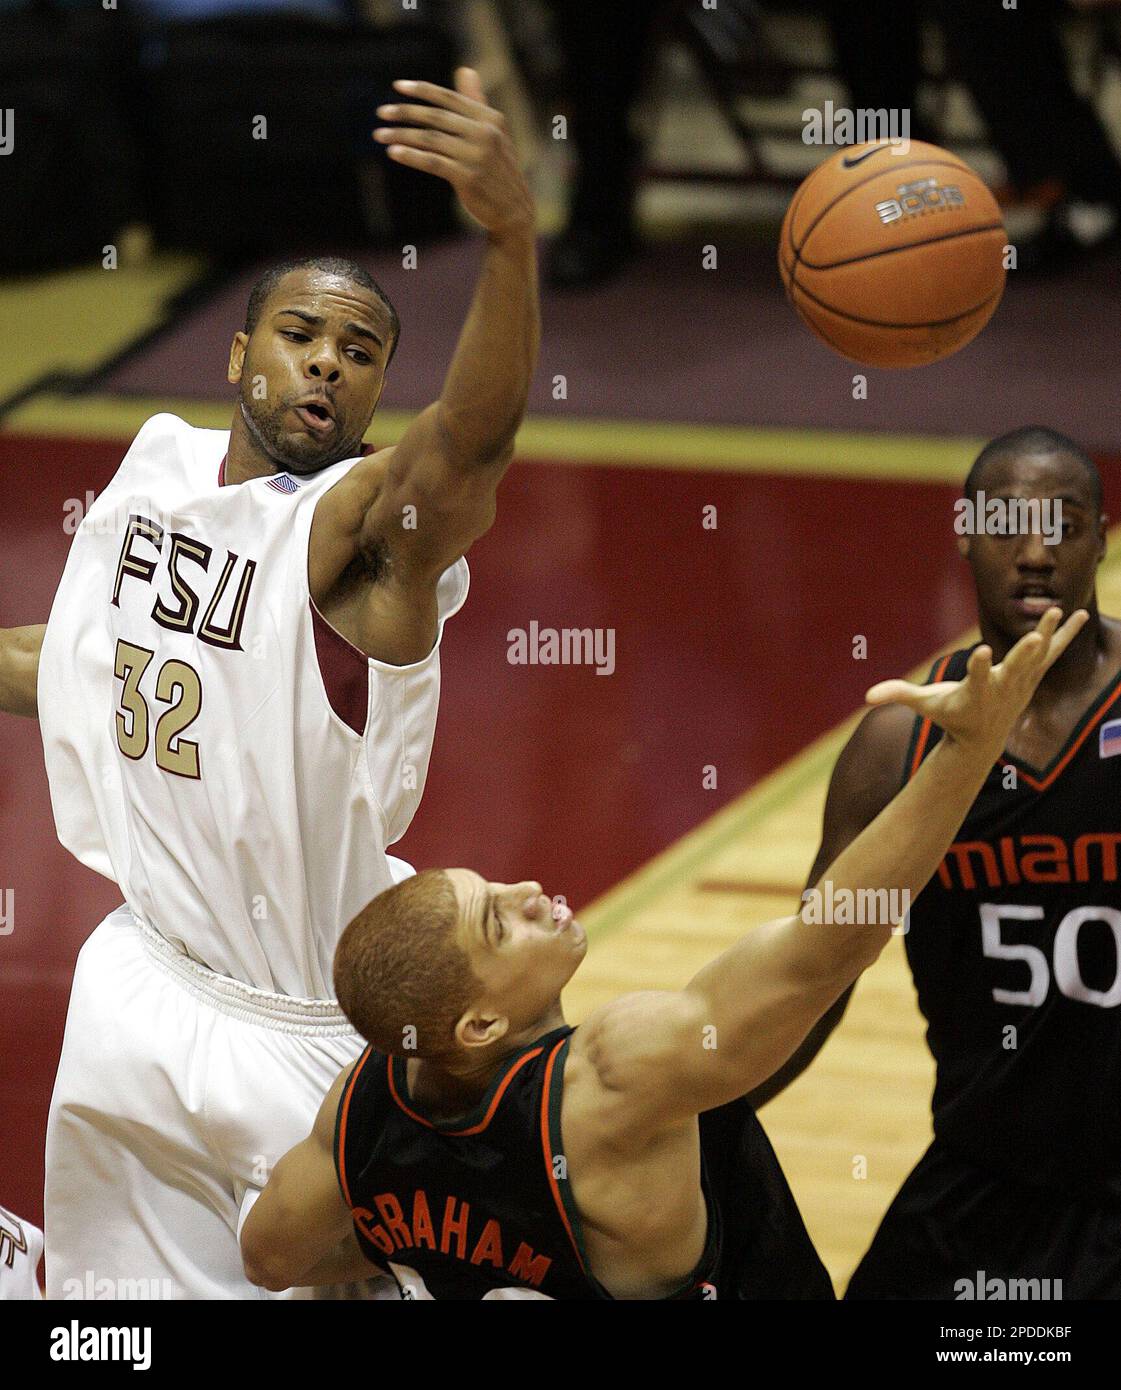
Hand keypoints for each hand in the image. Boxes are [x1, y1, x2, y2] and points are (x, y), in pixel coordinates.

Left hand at [373, 67, 533, 236]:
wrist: (514, 210)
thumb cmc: (498, 170)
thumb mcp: (493, 133)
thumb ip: (476, 102)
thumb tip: (464, 70)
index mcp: (490, 118)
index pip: (449, 98)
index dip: (422, 91)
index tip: (397, 86)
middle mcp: (485, 134)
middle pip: (436, 117)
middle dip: (405, 113)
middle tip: (381, 113)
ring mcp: (477, 156)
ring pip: (430, 140)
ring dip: (401, 135)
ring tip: (380, 135)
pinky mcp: (468, 178)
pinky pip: (432, 162)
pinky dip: (411, 156)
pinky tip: (394, 152)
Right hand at [864, 607, 1088, 755]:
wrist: (984, 738)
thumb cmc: (951, 716)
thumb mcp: (925, 706)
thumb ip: (899, 695)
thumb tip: (867, 697)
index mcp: (975, 695)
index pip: (977, 679)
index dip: (979, 666)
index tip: (982, 650)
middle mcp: (1002, 689)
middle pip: (1015, 669)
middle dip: (1024, 654)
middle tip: (1035, 638)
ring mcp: (1021, 683)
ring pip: (1037, 658)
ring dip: (1049, 636)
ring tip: (1058, 613)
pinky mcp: (1032, 675)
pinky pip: (1051, 654)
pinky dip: (1063, 635)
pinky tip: (1079, 615)